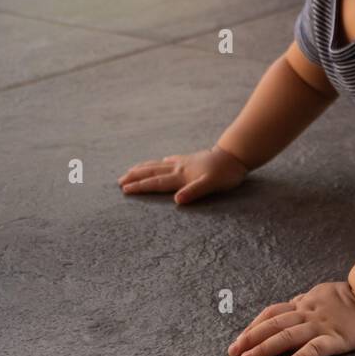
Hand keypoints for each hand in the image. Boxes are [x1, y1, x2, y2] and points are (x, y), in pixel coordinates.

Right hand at [118, 145, 247, 204]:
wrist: (235, 155)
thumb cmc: (225, 173)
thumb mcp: (211, 184)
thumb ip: (194, 192)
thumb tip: (177, 200)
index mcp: (181, 176)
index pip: (156, 183)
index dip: (140, 186)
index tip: (124, 189)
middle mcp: (179, 168)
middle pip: (152, 172)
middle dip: (135, 176)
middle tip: (119, 181)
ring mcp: (184, 162)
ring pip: (158, 165)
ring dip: (143, 168)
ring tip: (131, 170)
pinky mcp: (191, 159)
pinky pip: (170, 161)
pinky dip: (161, 162)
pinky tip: (162, 161)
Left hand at [228, 281, 354, 355]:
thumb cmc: (349, 297)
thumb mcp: (321, 293)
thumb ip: (304, 301)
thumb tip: (288, 305)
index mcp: (304, 304)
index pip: (271, 314)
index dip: (253, 326)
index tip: (238, 341)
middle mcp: (308, 314)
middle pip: (273, 325)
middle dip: (250, 339)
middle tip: (232, 354)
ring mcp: (321, 326)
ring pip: (287, 336)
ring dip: (264, 348)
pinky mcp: (337, 339)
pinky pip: (314, 349)